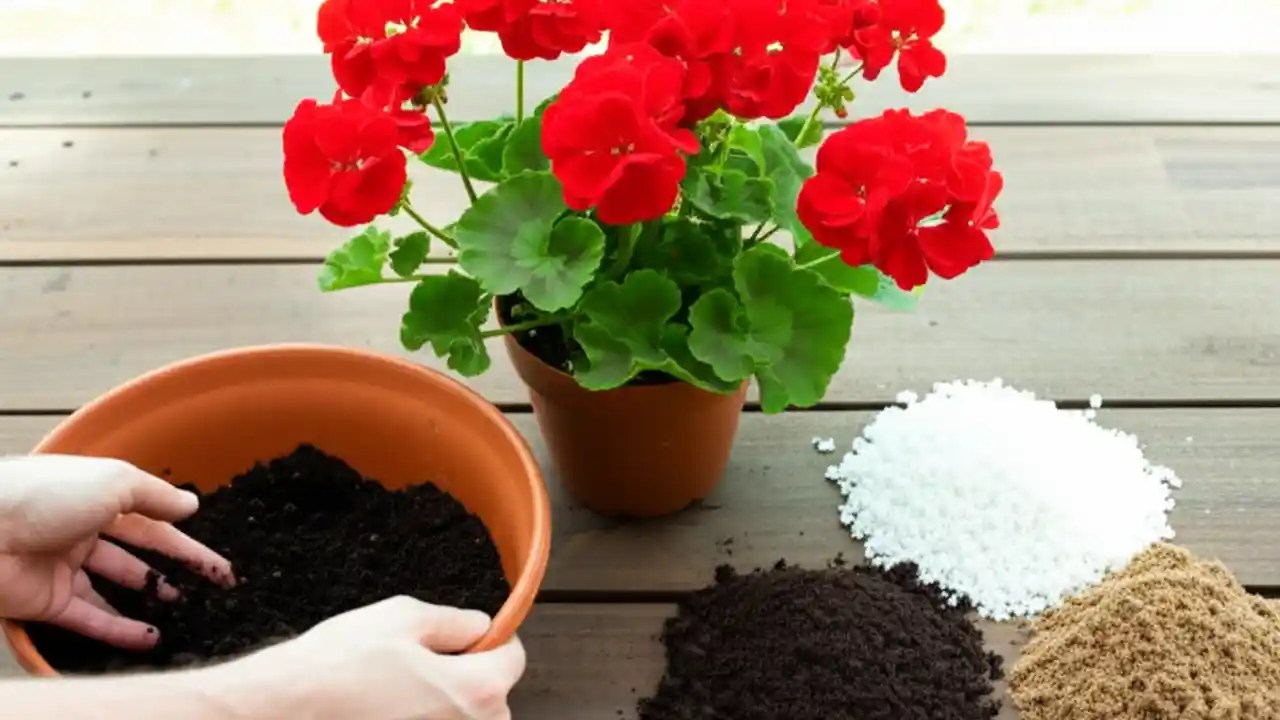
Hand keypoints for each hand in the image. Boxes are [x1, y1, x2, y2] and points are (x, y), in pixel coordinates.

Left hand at [0, 454, 233, 648]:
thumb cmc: (45, 495)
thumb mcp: (114, 482)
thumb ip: (156, 496)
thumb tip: (192, 505)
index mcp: (95, 498)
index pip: (151, 521)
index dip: (185, 542)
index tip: (216, 563)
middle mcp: (80, 531)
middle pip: (136, 554)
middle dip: (173, 570)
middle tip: (210, 588)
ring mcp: (62, 569)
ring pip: (113, 588)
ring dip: (147, 599)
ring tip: (181, 611)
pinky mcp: (46, 602)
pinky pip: (89, 619)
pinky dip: (119, 630)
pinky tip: (149, 638)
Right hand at [222, 596, 525, 719]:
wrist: (285, 709)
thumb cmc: (340, 664)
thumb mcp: (405, 616)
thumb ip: (456, 622)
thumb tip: (481, 626)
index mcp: (477, 689)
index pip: (514, 660)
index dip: (493, 641)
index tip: (470, 637)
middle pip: (493, 698)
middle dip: (469, 677)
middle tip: (422, 663)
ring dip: (444, 705)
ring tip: (397, 690)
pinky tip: (387, 710)